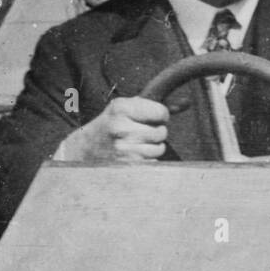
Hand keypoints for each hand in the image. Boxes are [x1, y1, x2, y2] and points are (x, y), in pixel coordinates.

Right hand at [53, 97, 169, 162]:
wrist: (82, 151)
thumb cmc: (108, 127)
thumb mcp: (124, 109)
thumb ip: (154, 106)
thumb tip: (187, 103)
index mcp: (121, 109)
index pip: (161, 112)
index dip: (160, 116)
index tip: (151, 118)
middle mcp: (122, 128)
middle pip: (162, 132)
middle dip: (155, 133)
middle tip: (138, 134)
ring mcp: (125, 149)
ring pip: (159, 148)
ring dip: (152, 148)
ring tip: (134, 145)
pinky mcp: (128, 167)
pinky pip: (153, 162)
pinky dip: (147, 161)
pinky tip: (131, 157)